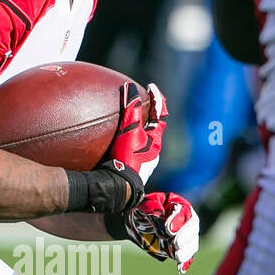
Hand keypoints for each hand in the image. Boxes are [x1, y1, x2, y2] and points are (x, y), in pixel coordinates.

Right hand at [103, 80, 166, 200]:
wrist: (120, 188)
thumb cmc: (128, 159)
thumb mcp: (130, 131)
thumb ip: (131, 110)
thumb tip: (130, 89)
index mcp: (156, 140)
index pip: (161, 114)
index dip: (157, 98)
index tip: (150, 87)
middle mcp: (152, 151)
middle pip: (152, 126)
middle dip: (146, 112)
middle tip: (138, 100)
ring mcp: (142, 160)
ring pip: (141, 138)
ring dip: (136, 126)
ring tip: (126, 118)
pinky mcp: (131, 167)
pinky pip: (130, 148)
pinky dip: (125, 139)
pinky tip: (113, 140)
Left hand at [108, 190, 199, 271]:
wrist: (134, 224)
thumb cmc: (140, 210)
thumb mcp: (144, 206)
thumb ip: (153, 209)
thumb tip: (162, 224)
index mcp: (178, 205)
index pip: (183, 212)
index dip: (178, 221)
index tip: (168, 230)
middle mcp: (185, 220)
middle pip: (192, 228)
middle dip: (185, 237)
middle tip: (176, 244)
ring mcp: (184, 235)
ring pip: (192, 243)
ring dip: (186, 251)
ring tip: (178, 257)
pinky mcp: (180, 248)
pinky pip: (186, 255)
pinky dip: (184, 262)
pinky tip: (181, 269)